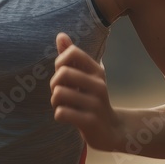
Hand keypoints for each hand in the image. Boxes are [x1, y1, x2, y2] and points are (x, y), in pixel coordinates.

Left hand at [49, 32, 122, 151]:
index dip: (60, 62)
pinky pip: (61, 113)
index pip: (72, 53)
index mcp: (97, 70)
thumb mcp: (85, 76)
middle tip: (60, 93)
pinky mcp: (90, 121)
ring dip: (55, 101)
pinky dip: (59, 114)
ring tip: (63, 105)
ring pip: (59, 93)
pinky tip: (67, 116)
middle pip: (62, 73)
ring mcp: (95, 103)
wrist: (111, 130)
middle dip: (54, 84)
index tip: (63, 74)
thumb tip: (60, 35)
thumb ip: (71, 56)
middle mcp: (99, 84)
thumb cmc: (91, 99)